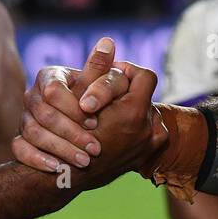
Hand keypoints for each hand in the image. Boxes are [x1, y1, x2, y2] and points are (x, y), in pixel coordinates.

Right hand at [12, 37, 128, 172]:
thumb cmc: (94, 102)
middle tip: (95, 148)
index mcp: (48, 77)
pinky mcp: (20, 139)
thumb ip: (101, 68)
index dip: (74, 108)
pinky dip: (37, 159)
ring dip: (60, 149)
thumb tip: (108, 42)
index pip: (54, 92)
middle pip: (44, 115)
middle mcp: (32, 95)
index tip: (96, 121)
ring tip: (84, 161)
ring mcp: (24, 118)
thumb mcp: (98, 85)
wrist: (83, 131)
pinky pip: (19, 149)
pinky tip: (57, 168)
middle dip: (71, 133)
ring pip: (33, 133)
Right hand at [49, 61, 165, 190]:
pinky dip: (135, 132)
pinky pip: (151, 136)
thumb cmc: (66, 133)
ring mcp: (148, 146)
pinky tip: (117, 133)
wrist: (66, 177)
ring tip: (112, 118)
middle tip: (110, 100)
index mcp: (133, 111)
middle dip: (126, 96)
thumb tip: (108, 41)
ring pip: (149, 116)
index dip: (127, 72)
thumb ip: (97, 69)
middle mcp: (146, 129)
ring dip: (130, 115)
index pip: (145, 76)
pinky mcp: (144, 158)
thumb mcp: (80, 95)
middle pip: (145, 96)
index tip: (112, 77)